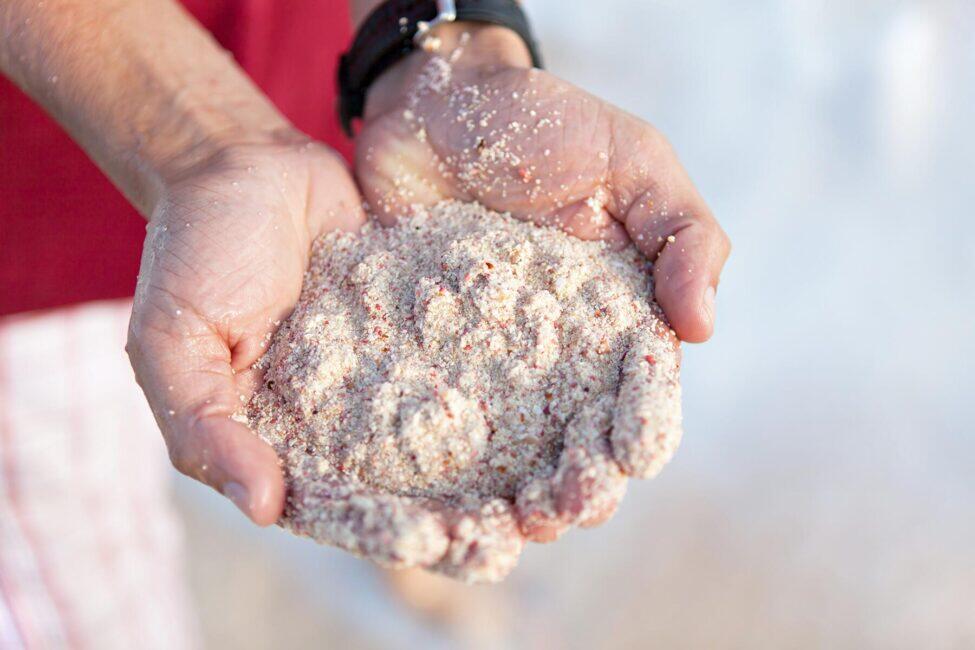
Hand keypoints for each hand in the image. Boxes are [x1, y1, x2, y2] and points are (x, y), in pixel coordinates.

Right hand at [126, 135, 516, 580]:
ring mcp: (392, 371)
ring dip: (504, 464)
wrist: (244, 163)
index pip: (341, 507)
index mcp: (285, 440)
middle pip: (411, 485)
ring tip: (559, 482)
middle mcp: (346, 418)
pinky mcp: (427, 324)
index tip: (437, 540)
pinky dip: (515, 378)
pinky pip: (472, 356)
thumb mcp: (174, 343)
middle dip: (463, 514)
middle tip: (517, 531)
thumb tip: (262, 506)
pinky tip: (566, 397)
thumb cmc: (194, 251)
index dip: (386, 531)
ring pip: (454, 431)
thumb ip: (205, 427)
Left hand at [354, 25, 728, 542]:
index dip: (638, 431)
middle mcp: (555, 354)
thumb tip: (701, 326)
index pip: (636, 393)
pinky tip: (436, 504)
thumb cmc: (545, 125)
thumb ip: (684, 237)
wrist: (438, 100)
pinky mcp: (425, 355)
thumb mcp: (635, 165)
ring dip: (512, 497)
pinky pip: (434, 418)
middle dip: (578, 483)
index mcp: (615, 319)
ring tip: (507, 530)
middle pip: (573, 439)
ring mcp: (488, 359)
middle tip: (566, 510)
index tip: (631, 458)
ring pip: (508, 449)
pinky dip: (437, 466)